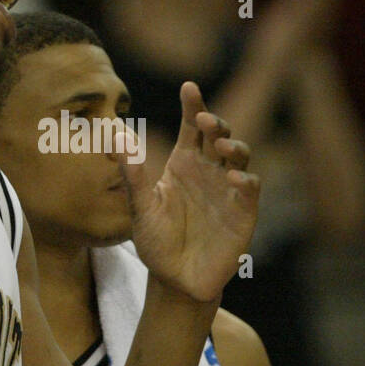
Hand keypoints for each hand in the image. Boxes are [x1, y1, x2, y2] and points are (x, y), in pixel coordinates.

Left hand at [122, 82, 259, 302]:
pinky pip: (249, 189)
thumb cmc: (156, 239)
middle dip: (215, 123)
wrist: (175, 279)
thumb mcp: (139, 207)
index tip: (188, 86)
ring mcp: (227, 189)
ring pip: (239, 155)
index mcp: (183, 162)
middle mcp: (208, 170)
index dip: (193, 105)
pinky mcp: (243, 212)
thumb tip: (115, 135)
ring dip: (234, 146)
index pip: (191, 127)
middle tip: (204, 119)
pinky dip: (244, 179)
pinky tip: (232, 176)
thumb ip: (131, 174)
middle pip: (218, 135)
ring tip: (221, 145)